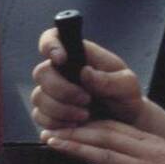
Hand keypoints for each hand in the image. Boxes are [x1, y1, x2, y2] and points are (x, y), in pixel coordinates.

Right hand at [31, 29, 146, 131]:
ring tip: (85, 115)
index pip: (53, 38)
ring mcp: (52, 93)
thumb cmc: (125, 96)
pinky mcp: (49, 113)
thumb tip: (85, 72)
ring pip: (38, 97)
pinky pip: (39, 117)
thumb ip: (109, 79)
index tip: (61, 59)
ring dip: (61, 109)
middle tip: (86, 99)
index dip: (50, 45)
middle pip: (41, 72)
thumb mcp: (126, 85)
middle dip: (62, 89)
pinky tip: (75, 125)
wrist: (125, 122)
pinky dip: (56, 123)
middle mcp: (61, 71)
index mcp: (78, 55)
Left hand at [40, 119, 164, 163]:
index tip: (68, 122)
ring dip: (77, 149)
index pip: (115, 126)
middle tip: (52, 131)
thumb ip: (143, 150)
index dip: (88, 123)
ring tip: (55, 145)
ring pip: (105, 155)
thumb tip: (114, 146)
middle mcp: (147, 152)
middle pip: (106, 137)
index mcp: (152, 142)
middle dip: (76, 132)